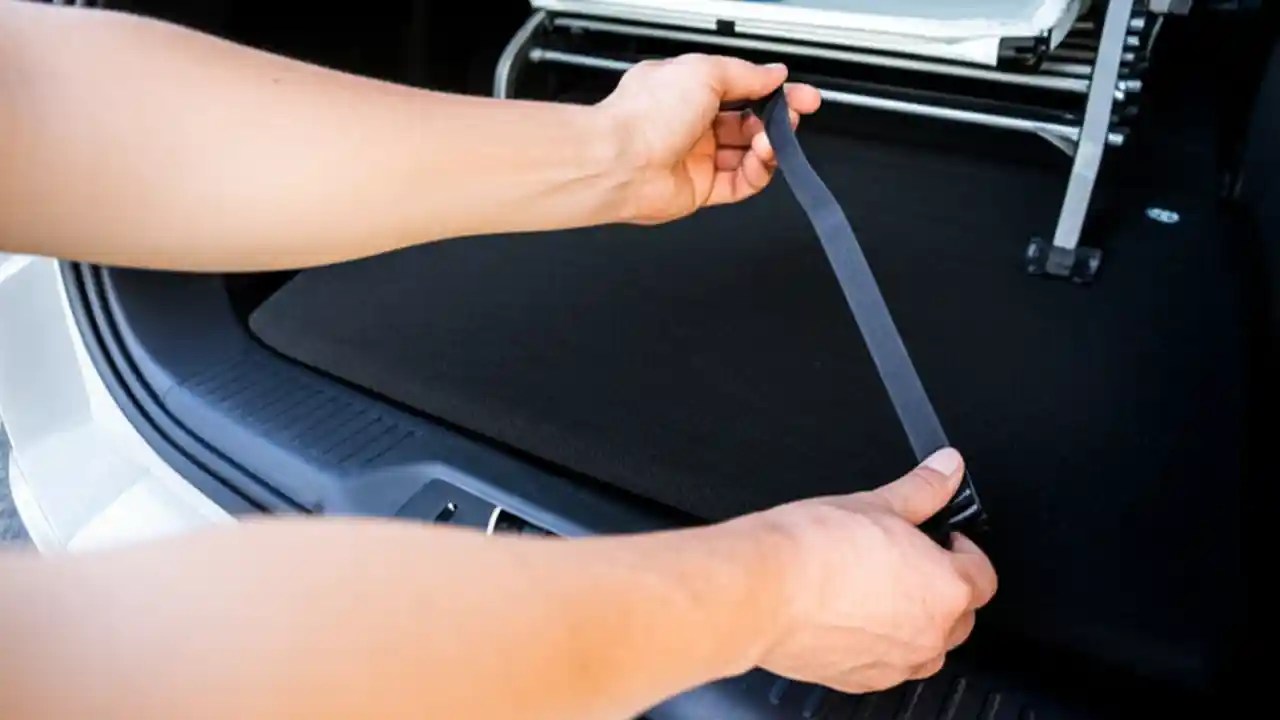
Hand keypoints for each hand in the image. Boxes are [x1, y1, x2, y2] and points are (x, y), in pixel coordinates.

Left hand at [597, 54, 821, 224]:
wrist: (619, 160)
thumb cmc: (646, 114)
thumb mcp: (704, 71)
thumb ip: (745, 73)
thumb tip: (774, 73)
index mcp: (689, 90)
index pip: (743, 89)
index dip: (774, 92)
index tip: (801, 96)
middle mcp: (692, 124)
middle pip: (749, 123)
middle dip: (776, 120)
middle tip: (792, 117)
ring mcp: (696, 158)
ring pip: (748, 154)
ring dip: (768, 146)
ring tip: (773, 141)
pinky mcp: (700, 189)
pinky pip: (741, 183)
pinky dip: (758, 172)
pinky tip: (764, 160)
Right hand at [735, 449, 996, 693]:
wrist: (762, 590)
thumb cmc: (814, 551)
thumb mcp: (876, 504)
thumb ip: (922, 489)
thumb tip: (946, 468)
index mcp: (946, 589)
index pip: (982, 575)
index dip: (964, 552)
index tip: (943, 541)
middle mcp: (930, 634)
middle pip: (960, 616)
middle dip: (944, 590)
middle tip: (910, 564)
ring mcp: (895, 663)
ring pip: (926, 647)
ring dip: (917, 624)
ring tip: (880, 592)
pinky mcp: (859, 680)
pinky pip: (888, 665)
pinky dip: (880, 646)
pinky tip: (851, 618)